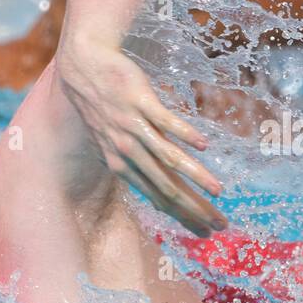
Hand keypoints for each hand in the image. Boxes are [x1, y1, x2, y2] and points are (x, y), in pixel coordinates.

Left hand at [56, 41, 225, 235]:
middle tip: (219, 224)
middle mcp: (127, 152)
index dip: (182, 217)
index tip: (204, 233)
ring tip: (218, 191)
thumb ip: (135, 164)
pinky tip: (203, 146)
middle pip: (167, 187)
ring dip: (195, 176)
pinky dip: (185, 134)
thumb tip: (156, 184)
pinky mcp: (139, 102)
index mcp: (121, 166)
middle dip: (194, 209)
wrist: (82, 69)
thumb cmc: (101, 106)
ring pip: (168, 159)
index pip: (158, 199)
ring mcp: (133, 127)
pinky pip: (165, 122)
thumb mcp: (112, 143)